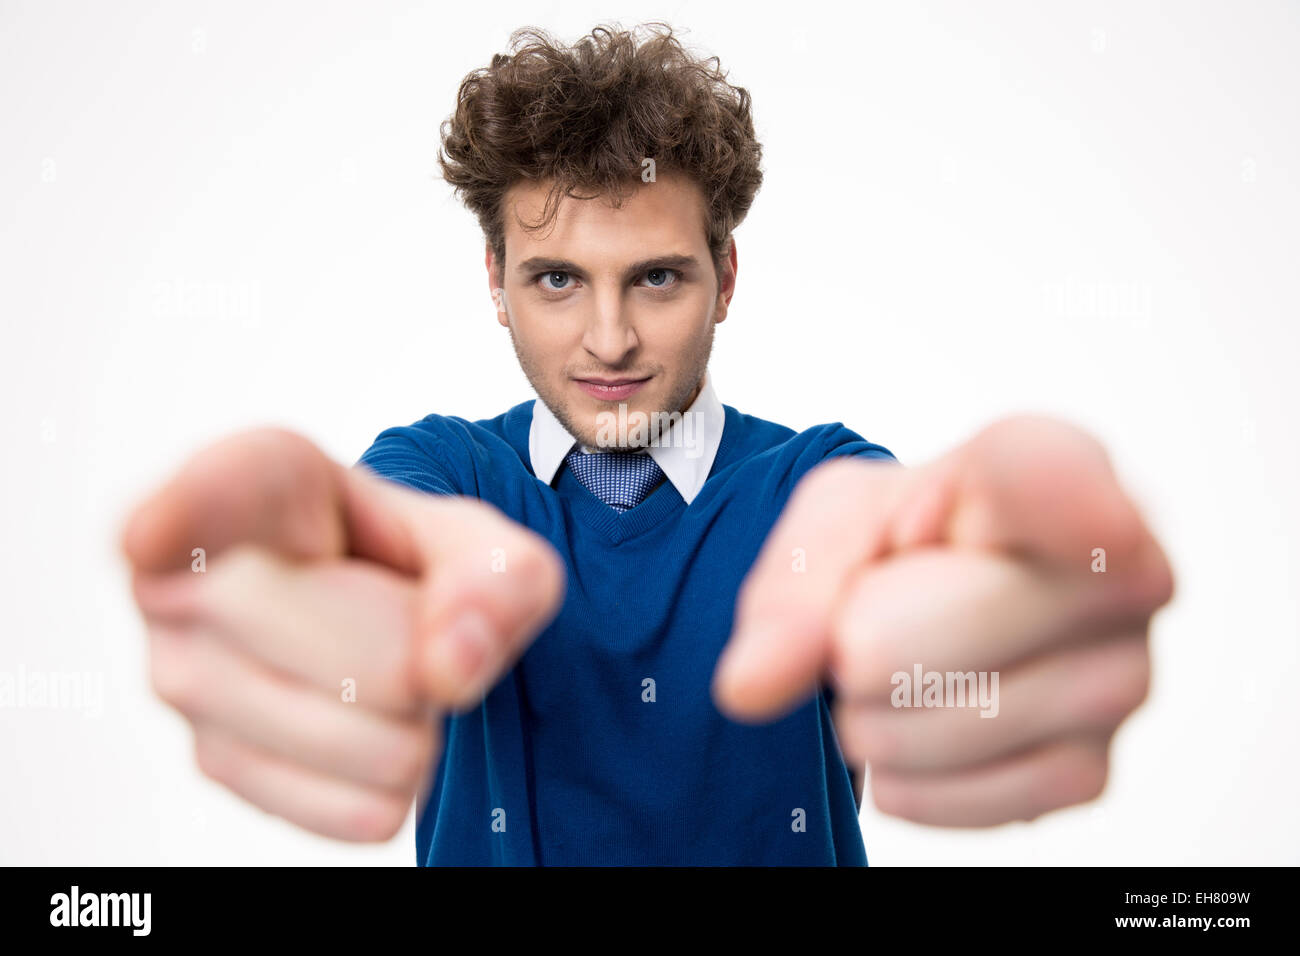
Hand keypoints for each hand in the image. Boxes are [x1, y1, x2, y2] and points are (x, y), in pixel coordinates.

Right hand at [122, 429, 564, 840]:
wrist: (373, 616)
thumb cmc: (406, 560)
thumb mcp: (479, 543)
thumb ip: (498, 577)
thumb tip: (450, 669)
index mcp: (250, 484)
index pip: (202, 495)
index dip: (180, 516)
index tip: (153, 538)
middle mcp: (186, 577)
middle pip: (357, 655)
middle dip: (420, 653)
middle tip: (401, 618)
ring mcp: (184, 675)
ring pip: (363, 741)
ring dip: (415, 722)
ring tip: (382, 668)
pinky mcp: (215, 759)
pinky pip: (358, 809)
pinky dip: (396, 785)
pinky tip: (366, 725)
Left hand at [711, 416, 1173, 826]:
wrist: (921, 609)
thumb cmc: (889, 545)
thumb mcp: (827, 531)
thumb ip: (787, 594)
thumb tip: (747, 686)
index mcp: (1047, 467)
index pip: (1061, 479)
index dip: (1081, 503)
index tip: (1103, 527)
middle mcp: (1118, 569)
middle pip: (964, 625)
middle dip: (866, 644)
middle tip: (861, 628)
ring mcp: (1122, 675)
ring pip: (958, 726)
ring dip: (876, 720)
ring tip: (886, 676)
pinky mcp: (1093, 767)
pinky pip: (975, 800)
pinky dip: (911, 783)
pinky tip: (909, 736)